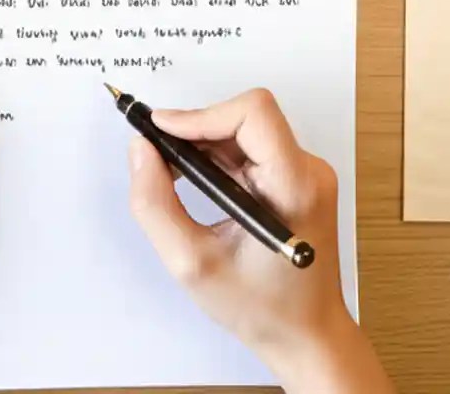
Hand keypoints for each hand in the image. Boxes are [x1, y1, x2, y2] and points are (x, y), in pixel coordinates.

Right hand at [127, 89, 392, 393]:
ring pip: (245, 130)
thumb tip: (141, 152)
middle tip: (155, 156)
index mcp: (294, 188)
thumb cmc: (260, 307)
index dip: (202, 115)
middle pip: (245, 118)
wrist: (305, 334)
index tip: (161, 131)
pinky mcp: (297, 180)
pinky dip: (217, 158)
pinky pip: (251, 149)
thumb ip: (156, 204)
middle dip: (195, 130)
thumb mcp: (191, 263)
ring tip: (170, 175)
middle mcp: (308, 172)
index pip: (254, 114)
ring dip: (203, 144)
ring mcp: (306, 174)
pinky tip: (195, 185)